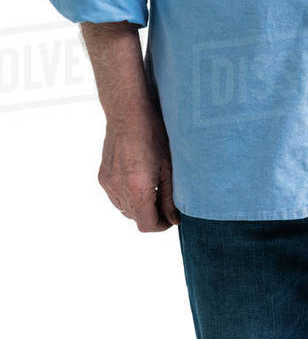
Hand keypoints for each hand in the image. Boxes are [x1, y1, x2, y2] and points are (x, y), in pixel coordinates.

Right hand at [98, 101, 179, 230]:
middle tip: (166, 200)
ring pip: (125, 209)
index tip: (171, 217)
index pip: (146, 225)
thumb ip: (170, 197)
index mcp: (137, 189)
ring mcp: (108, 184)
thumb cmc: (154, 135)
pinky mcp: (103, 177)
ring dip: (139, 205)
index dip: (161, 226)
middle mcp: (119, 190)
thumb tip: (173, 220)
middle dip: (152, 214)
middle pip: (136, 218)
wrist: (128, 113)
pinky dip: (128, 195)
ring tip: (153, 186)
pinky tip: (139, 177)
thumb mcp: (169, 166)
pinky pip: (116, 196)